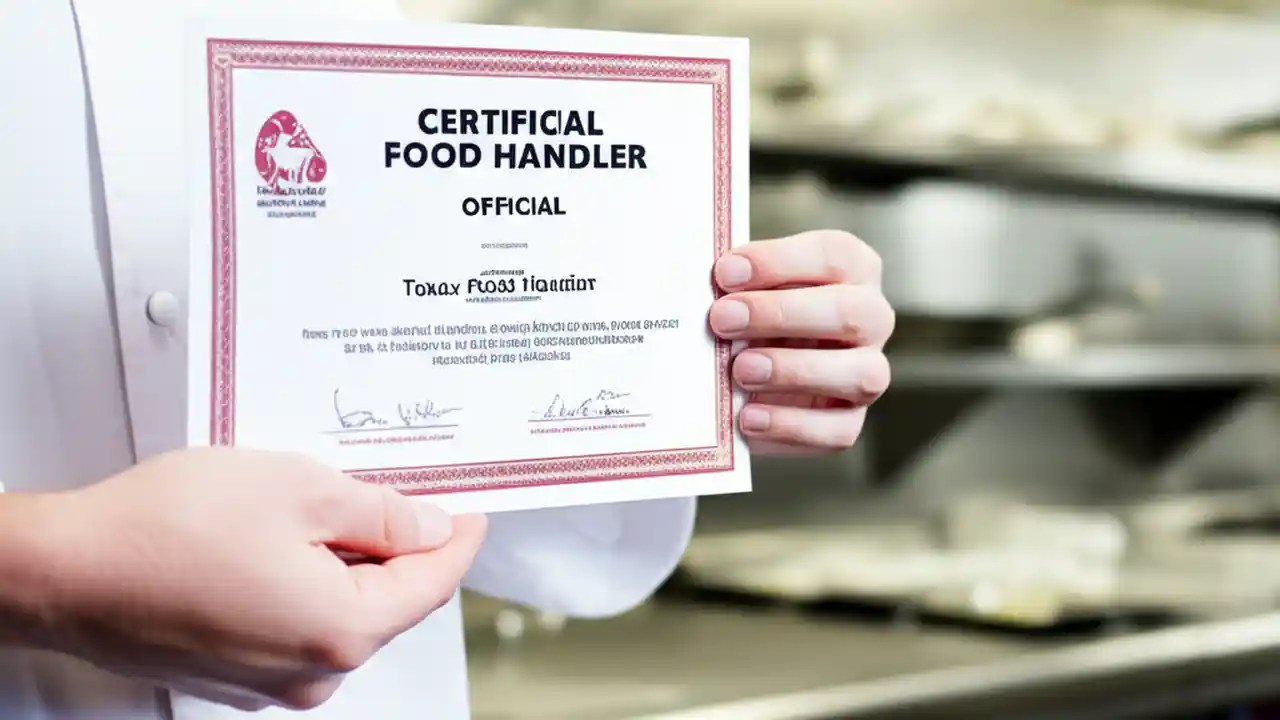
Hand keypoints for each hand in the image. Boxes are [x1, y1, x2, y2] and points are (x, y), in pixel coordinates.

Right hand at [0, 448, 485, 710]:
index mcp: (342, 627)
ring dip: (348, 560)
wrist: (65, 571)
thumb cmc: (164, 530)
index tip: (474, 510)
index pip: (432, 582)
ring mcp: (274, 680)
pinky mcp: (241, 674)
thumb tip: (428, 524)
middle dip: (399, 544)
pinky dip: (308, 582)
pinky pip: (300, 622)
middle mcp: (315, 670)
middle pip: (390, 599)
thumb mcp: (299, 489)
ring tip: (319, 506)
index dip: (458, 538)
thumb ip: (379, 512)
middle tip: (399, 490)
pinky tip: (279, 540)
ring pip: (343, 609)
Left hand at [709, 230, 894, 454]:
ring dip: (793, 371)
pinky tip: (748, 416)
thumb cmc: (751, 311)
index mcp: (853, 269)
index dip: (779, 262)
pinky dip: (790, 426)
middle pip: (848, 312)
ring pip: (857, 374)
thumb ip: (737, 285)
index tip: (725, 273)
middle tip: (722, 319)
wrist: (750, 370)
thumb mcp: (747, 288)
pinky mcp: (849, 421)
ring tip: (740, 370)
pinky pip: (836, 431)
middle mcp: (872, 318)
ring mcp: (867, 372)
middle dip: (780, 314)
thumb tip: (710, 290)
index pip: (833, 255)